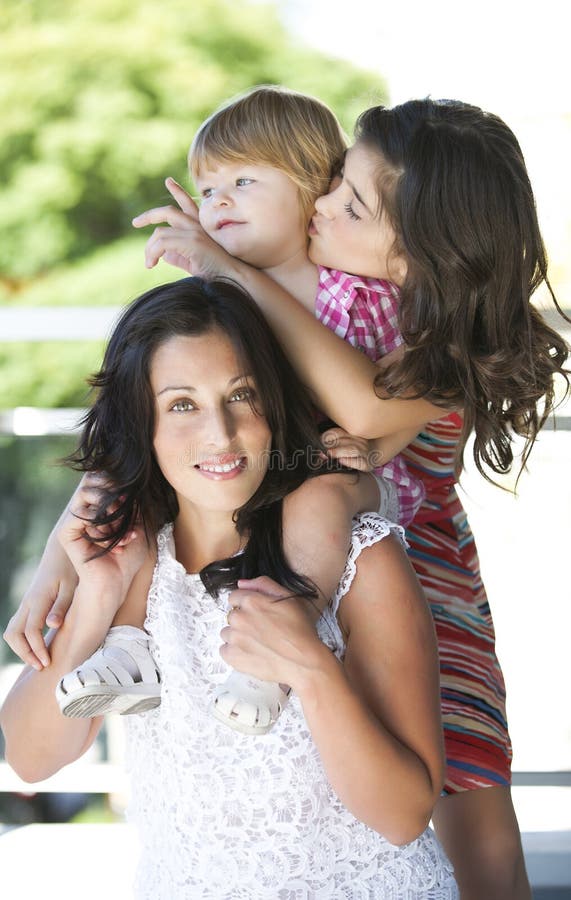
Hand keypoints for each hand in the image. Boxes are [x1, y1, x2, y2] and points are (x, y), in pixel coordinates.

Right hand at [3, 534, 77, 670]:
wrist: (61, 549)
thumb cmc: (71, 567)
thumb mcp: (72, 585)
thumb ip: (62, 606)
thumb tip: (52, 626)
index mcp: (38, 599)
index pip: (30, 632)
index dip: (37, 650)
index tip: (48, 663)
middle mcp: (27, 602)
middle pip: (13, 635)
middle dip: (25, 653)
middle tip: (43, 666)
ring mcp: (26, 603)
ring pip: (12, 631)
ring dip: (22, 649)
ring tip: (41, 661)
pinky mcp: (29, 604)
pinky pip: (18, 627)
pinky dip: (24, 641)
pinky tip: (40, 649)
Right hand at [58, 479, 146, 594]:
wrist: (117, 582)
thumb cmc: (128, 556)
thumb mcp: (138, 523)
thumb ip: (131, 501)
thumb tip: (128, 481)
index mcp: (98, 506)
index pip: (102, 478)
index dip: (119, 485)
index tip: (133, 504)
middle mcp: (83, 510)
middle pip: (94, 481)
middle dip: (116, 498)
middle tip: (127, 520)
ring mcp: (73, 520)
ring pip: (89, 494)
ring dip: (111, 513)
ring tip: (122, 534)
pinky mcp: (66, 532)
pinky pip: (80, 514)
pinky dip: (99, 527)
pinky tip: (109, 543)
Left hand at [132, 177, 237, 277]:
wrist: (233, 280)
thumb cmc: (216, 274)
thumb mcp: (193, 263)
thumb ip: (179, 257)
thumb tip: (164, 256)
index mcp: (201, 228)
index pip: (188, 204)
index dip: (178, 191)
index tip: (168, 181)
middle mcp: (198, 226)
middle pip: (169, 211)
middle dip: (149, 215)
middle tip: (135, 222)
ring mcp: (195, 232)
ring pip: (160, 232)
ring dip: (149, 249)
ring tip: (148, 263)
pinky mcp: (192, 242)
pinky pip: (162, 243)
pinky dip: (152, 253)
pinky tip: (152, 265)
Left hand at [220, 576, 327, 689]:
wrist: (304, 662)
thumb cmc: (300, 630)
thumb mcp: (288, 598)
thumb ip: (264, 584)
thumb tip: (242, 583)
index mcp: (251, 601)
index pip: (234, 597)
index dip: (246, 605)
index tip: (256, 614)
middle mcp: (239, 618)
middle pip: (231, 615)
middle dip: (242, 621)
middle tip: (260, 631)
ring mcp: (234, 639)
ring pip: (227, 633)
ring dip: (237, 637)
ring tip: (257, 643)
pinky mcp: (233, 657)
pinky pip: (224, 651)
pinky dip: (234, 653)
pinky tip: (251, 654)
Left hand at [322, 427, 377, 471]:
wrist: (373, 457)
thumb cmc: (352, 451)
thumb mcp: (342, 444)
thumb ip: (330, 445)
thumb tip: (318, 451)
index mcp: (351, 434)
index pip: (337, 433)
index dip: (325, 438)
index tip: (317, 444)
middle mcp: (359, 441)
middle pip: (343, 441)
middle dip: (330, 446)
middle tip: (320, 452)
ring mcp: (365, 452)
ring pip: (352, 450)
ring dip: (339, 452)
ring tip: (329, 455)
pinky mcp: (367, 464)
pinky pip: (360, 462)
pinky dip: (350, 461)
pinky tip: (341, 461)